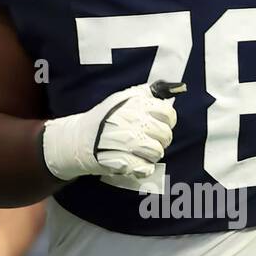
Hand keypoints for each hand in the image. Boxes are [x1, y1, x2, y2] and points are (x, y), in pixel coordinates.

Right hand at [41, 83, 178, 181]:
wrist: (78, 139)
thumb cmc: (104, 118)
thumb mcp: (123, 98)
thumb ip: (148, 93)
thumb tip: (176, 87)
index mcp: (135, 105)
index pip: (168, 113)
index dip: (167, 121)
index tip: (160, 124)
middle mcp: (133, 121)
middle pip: (165, 134)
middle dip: (161, 140)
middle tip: (150, 140)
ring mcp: (128, 142)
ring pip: (157, 152)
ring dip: (152, 155)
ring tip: (142, 152)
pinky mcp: (122, 161)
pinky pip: (145, 168)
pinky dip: (143, 168)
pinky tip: (136, 163)